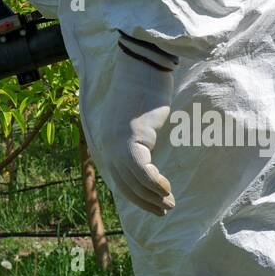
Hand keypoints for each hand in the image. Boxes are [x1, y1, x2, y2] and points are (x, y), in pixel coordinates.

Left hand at [91, 51, 174, 216]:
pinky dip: (154, 184)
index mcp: (105, 142)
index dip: (136, 197)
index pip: (118, 179)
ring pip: (134, 181)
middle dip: (146, 202)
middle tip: (165, 210)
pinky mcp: (131, 137)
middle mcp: (106, 145)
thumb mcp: (134, 121)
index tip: (153, 207)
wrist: (141, 65)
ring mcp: (116, 142)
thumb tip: (144, 157)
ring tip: (170, 203)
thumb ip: (134, 140)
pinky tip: (166, 189)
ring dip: (153, 196)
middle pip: (125, 184)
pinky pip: (141, 170)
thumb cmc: (142, 89)